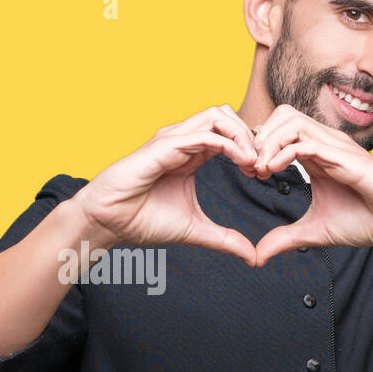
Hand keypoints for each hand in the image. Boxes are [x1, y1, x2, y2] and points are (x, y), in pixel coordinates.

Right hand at [72, 104, 259, 264]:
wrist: (109, 222)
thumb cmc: (141, 220)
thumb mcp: (195, 230)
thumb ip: (224, 239)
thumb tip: (252, 256)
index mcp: (190, 153)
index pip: (228, 133)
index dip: (251, 148)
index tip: (262, 174)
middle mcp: (182, 140)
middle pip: (226, 115)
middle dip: (251, 136)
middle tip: (263, 165)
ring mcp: (173, 140)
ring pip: (217, 115)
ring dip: (242, 135)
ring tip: (253, 163)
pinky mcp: (164, 146)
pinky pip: (204, 135)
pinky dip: (228, 144)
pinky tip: (241, 162)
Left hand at [250, 104, 372, 264]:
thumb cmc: (369, 219)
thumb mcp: (316, 231)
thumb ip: (286, 238)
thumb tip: (258, 255)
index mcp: (316, 155)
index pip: (278, 132)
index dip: (257, 147)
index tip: (247, 173)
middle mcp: (324, 144)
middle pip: (280, 115)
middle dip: (258, 138)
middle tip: (250, 168)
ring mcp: (335, 147)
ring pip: (290, 120)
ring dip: (267, 142)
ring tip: (260, 169)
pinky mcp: (346, 157)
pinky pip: (307, 142)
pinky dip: (283, 152)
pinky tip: (273, 171)